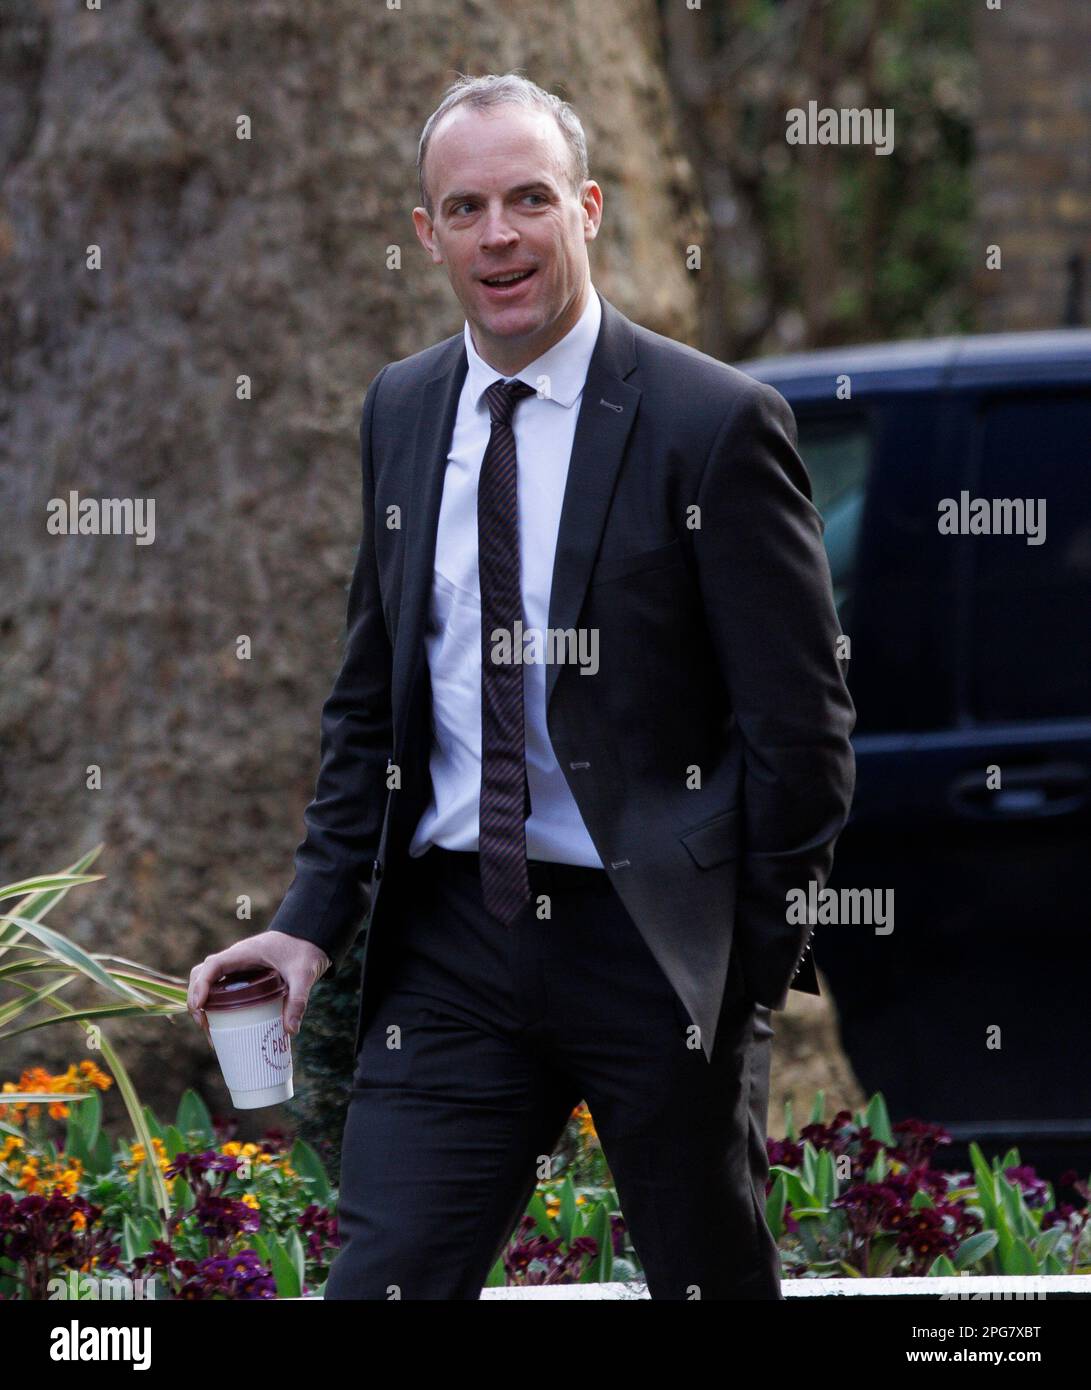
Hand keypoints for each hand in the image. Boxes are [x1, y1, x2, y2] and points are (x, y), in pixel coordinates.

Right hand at [188, 932, 331, 1043]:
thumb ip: (298, 1000)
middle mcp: (235, 958)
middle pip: (202, 974)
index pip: (213, 965)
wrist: (310, 937)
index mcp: (245, 953)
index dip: (201, 985)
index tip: (199, 1007)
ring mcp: (237, 966)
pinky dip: (214, 1003)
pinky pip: (220, 987)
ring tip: (210, 1031)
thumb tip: (290, 1031)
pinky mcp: (242, 975)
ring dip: (203, 1003)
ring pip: (208, 981)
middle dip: (197, 998)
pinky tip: (221, 1025)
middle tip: (204, 1025)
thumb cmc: (305, 950)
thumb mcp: (303, 975)